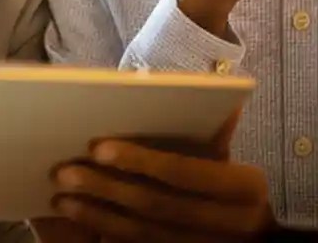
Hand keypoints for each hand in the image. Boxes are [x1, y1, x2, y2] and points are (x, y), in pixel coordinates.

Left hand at [44, 112, 272, 242]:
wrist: (255, 240)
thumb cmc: (235, 191)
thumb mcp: (234, 163)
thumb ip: (216, 134)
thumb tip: (211, 90)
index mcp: (245, 189)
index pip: (184, 172)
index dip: (141, 161)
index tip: (99, 148)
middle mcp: (229, 223)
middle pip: (156, 204)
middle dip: (107, 187)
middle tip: (65, 171)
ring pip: (142, 230)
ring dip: (96, 211)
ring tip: (62, 193)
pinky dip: (103, 228)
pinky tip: (75, 214)